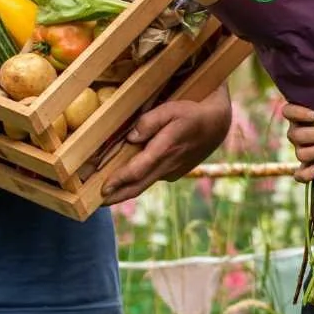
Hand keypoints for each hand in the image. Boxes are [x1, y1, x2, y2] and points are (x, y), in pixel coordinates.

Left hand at [101, 87, 232, 206]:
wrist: (217, 125)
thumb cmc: (192, 113)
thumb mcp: (172, 109)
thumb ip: (150, 121)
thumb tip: (131, 137)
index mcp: (166, 149)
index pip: (139, 170)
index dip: (120, 181)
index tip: (103, 189)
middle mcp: (168, 165)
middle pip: (138, 186)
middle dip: (117, 197)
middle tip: (96, 205)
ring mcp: (172, 172)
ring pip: (144, 184)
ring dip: (125, 190)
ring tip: (105, 194)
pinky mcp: (174, 173)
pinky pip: (152, 177)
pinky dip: (138, 180)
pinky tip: (126, 178)